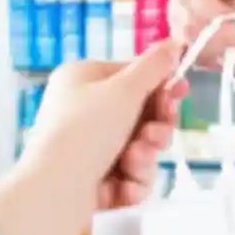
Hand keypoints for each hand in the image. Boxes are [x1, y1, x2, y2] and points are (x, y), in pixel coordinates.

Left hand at [23, 40, 189, 208]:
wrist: (54, 192)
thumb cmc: (86, 129)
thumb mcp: (125, 89)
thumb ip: (154, 66)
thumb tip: (174, 42)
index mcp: (83, 80)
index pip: (132, 76)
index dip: (160, 85)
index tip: (180, 91)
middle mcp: (82, 112)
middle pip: (140, 115)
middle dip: (155, 128)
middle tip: (154, 134)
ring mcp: (87, 150)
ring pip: (140, 148)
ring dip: (145, 156)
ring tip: (133, 163)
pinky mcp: (93, 183)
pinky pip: (130, 177)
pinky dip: (133, 181)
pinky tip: (125, 186)